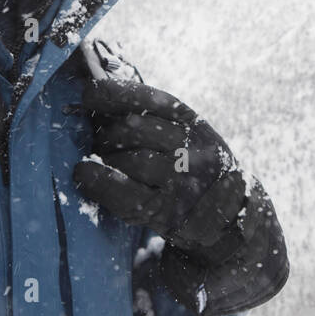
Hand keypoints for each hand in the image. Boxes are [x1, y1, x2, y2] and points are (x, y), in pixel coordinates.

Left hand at [66, 78, 288, 315]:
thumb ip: (156, 120)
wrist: (230, 221)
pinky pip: (122, 193)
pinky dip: (97, 180)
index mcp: (196, 126)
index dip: (114, 94)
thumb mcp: (190, 138)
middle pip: (133, 128)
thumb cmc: (196, 171)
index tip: (90, 94)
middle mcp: (194, 152)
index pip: (151, 100)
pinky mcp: (168, 214)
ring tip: (102, 158)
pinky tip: (84, 173)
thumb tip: (98, 102)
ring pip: (128, 159)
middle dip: (106, 131)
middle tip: (98, 137)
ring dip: (104, 156)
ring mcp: (183, 184)